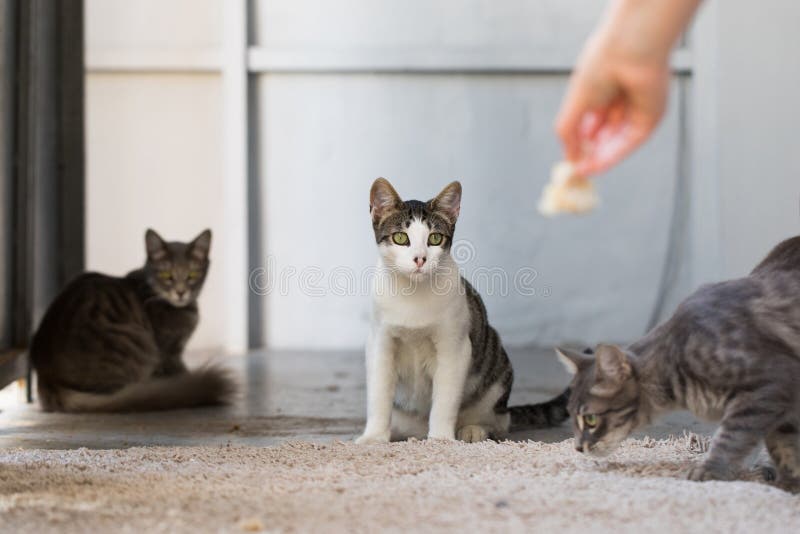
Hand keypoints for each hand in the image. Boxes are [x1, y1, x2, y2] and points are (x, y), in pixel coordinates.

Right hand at [555, 30, 669, 175]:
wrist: (630, 51)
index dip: (579, 140)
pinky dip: (613, 155)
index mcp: (601, 89)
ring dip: (599, 158)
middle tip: (576, 168)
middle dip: (589, 152)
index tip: (568, 157)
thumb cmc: (600, 67)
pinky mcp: (650, 118)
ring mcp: (636, 110)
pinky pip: (630, 142)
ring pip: (616, 141)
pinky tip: (597, 166)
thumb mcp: (575, 103)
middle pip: (604, 135)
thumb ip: (567, 131)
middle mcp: (620, 100)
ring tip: (584, 170)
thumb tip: (569, 158)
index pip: (590, 122)